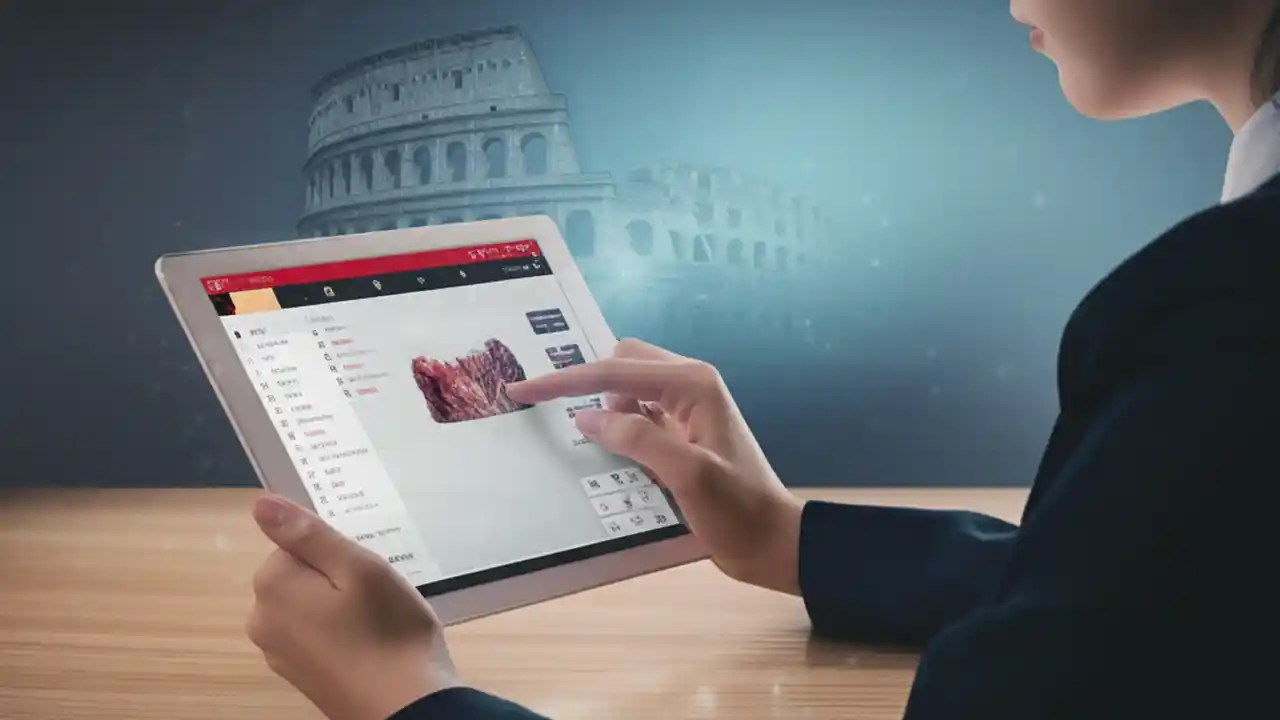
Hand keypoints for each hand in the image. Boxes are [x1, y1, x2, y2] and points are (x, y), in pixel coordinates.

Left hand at [246, 494, 458, 719]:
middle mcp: (262, 619)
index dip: (337, 553)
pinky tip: (370, 644)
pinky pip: (317, 634)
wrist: (408, 707)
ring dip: (341, 606)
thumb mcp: (358, 568)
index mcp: (272, 585)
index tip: (364, 574)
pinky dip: (342, 633)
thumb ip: (307, 534)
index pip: (298, 543)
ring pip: (311, 604)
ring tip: (377, 621)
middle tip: (375, 598)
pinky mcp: (299, 674)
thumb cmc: (388, 630)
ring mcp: (278, 652)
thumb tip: (260, 503)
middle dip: (337, 579)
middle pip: (301, 574)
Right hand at [506, 338, 805, 593]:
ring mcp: (685, 409)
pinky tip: (608, 456)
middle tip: (560, 419)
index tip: (523, 389)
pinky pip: (635, 417)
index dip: (565, 380)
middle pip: (619, 363)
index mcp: (693, 385)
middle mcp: (689, 386)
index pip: (614, 370)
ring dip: (603, 411)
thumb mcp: (688, 476)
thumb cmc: (739, 512)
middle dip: (587, 387)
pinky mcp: (679, 433)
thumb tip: (588, 416)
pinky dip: (616, 430)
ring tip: (590, 445)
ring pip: (625, 389)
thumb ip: (638, 439)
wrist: (772, 543)